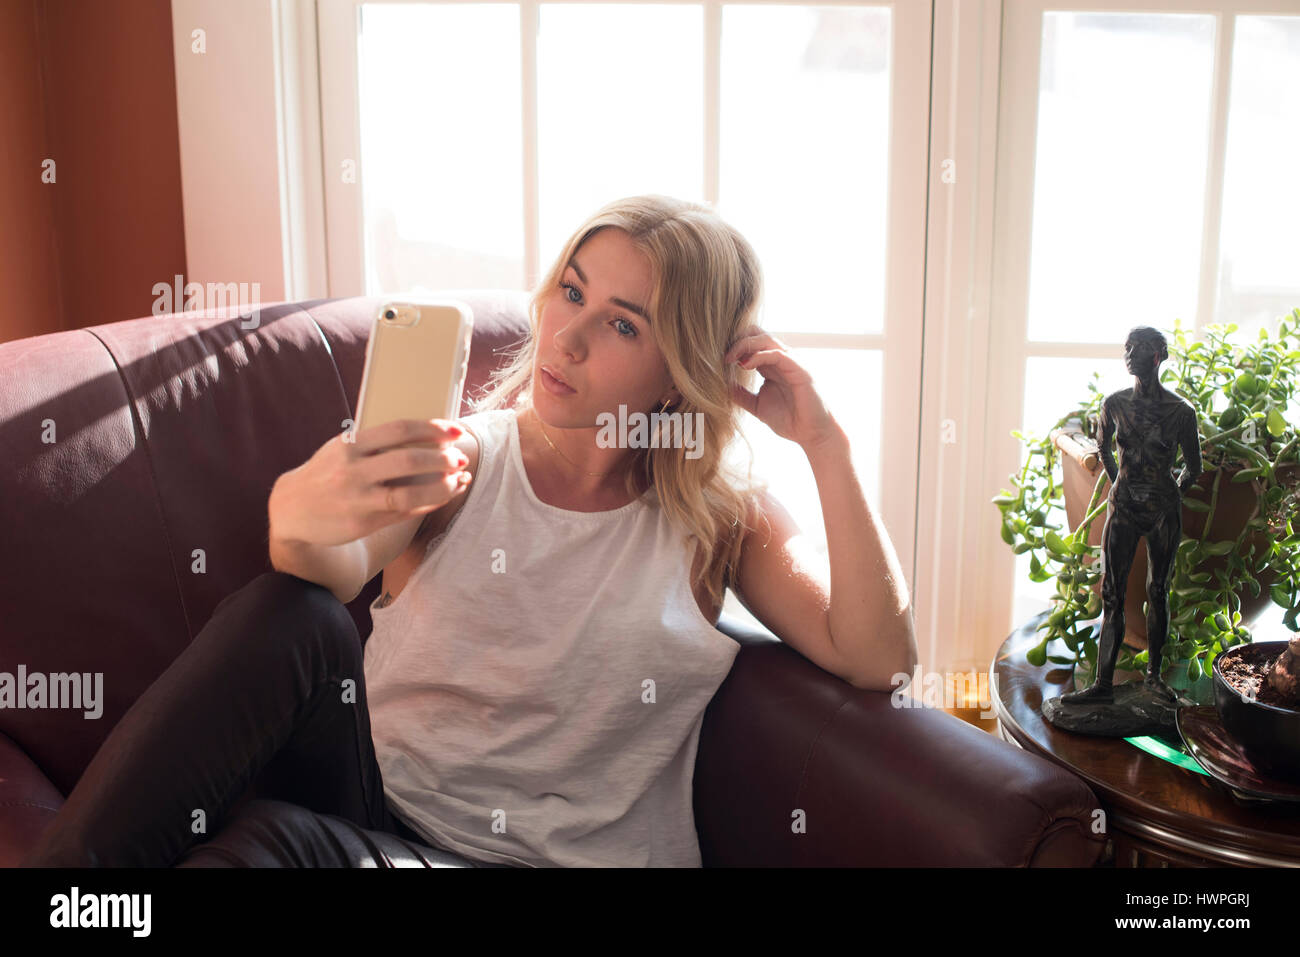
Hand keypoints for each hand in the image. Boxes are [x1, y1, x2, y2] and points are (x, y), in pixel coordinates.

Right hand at [269, 418, 469, 546]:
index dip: (432, 429)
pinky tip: (444, 496)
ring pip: (409, 494)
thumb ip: (374, 441)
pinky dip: (429, 504)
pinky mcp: (363, 523)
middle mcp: (353, 471)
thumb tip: (424, 433)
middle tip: (460, 458)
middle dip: (441, 459)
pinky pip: (404, 513)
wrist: (291, 509)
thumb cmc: (326, 473)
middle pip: (408, 461)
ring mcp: (358, 499)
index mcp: (350, 444)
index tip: (455, 431)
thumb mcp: (341, 448)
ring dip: (441, 487)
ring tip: (459, 480)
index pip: (399, 430)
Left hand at [724, 326, 841, 450]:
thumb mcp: (756, 405)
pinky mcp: (799, 369)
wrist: (813, 435)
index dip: (732, 346)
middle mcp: (781, 359)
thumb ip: (740, 394)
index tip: (716, 358)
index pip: (751, 342)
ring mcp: (791, 362)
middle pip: (757, 334)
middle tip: (721, 355)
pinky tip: (744, 365)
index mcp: (771, 365)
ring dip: (744, 345)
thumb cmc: (789, 420)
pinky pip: (777, 353)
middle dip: (736, 340)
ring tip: (729, 358)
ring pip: (766, 339)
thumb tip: (719, 386)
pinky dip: (758, 355)